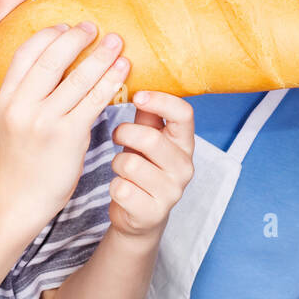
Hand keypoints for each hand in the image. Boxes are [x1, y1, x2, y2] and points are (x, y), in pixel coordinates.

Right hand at [0, 22, 128, 217]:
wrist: (20, 199)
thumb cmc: (25, 158)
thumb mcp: (15, 120)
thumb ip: (29, 93)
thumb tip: (56, 62)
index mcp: (7, 98)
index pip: (26, 53)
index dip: (48, 35)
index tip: (67, 25)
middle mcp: (21, 106)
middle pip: (51, 60)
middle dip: (76, 38)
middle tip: (95, 27)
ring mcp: (44, 121)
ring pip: (77, 79)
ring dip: (101, 57)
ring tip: (117, 42)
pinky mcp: (67, 136)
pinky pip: (94, 101)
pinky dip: (110, 82)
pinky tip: (123, 71)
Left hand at [107, 91, 194, 239]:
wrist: (141, 216)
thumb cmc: (143, 167)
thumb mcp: (148, 138)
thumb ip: (147, 115)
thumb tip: (137, 83)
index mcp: (185, 143)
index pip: (184, 114)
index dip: (160, 100)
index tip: (138, 96)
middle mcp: (185, 167)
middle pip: (152, 138)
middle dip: (125, 133)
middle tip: (117, 135)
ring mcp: (172, 192)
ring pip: (131, 164)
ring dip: (117, 163)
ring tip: (121, 168)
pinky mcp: (153, 213)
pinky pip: (121, 189)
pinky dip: (114, 187)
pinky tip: (122, 189)